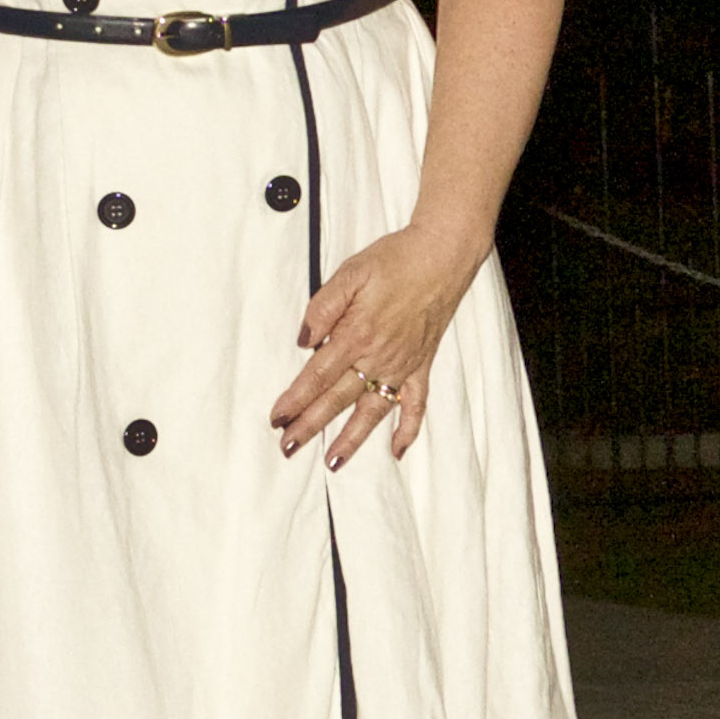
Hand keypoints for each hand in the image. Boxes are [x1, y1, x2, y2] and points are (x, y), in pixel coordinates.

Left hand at [279, 216, 479, 467]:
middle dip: (311, 425)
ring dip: (352, 439)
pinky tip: (396, 450)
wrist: (443, 256)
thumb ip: (323, 307)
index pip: (318, 375)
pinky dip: (408, 429)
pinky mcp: (421, 364)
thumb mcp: (350, 273)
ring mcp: (403, 364)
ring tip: (333, 463)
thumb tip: (303, 340)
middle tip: (288, 447)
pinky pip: (416, 404)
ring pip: (373, 410)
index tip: (277, 418)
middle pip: (338, 399)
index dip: (295, 399)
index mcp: (357, 334)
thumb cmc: (395, 260)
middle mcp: (379, 356)